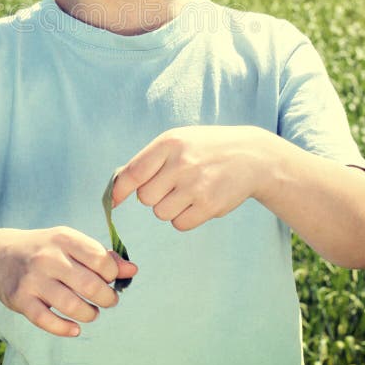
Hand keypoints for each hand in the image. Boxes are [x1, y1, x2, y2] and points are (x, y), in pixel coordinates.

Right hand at [0, 226, 137, 336]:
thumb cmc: (45, 250)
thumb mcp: (70, 243)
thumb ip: (101, 256)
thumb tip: (133, 270)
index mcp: (64, 238)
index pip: (100, 259)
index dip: (112, 274)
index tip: (110, 279)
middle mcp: (48, 257)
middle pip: (89, 285)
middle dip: (106, 298)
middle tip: (108, 301)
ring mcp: (33, 279)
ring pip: (71, 305)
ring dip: (89, 314)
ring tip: (92, 313)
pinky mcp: (21, 299)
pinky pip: (47, 320)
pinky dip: (65, 329)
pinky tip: (75, 328)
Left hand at [112, 125, 270, 231]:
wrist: (251, 156)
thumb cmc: (205, 148)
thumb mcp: (178, 141)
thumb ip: (149, 160)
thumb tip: (117, 185)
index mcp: (169, 143)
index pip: (133, 173)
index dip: (119, 190)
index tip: (113, 202)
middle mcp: (181, 163)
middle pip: (145, 198)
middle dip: (154, 196)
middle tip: (172, 185)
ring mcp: (196, 185)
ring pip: (161, 213)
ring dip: (170, 207)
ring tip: (188, 190)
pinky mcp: (209, 205)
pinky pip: (180, 224)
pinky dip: (184, 218)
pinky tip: (198, 201)